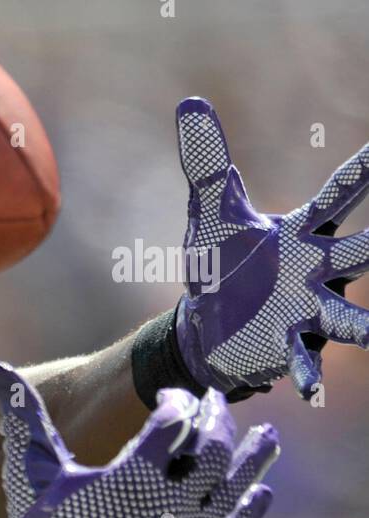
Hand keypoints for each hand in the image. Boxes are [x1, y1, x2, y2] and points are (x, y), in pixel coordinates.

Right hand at [0, 363, 276, 517]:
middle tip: (215, 404)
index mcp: (130, 472)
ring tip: (266, 436)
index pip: (173, 420)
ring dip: (254, 456)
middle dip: (216, 419)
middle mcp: (168, 500)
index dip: (177, 401)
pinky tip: (261, 491)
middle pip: (212, 446)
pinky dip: (252, 508)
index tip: (171, 397)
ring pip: (235, 485)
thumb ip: (25, 418)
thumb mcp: (31, 472)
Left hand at [172, 97, 368, 399]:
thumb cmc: (220, 265)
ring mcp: (307, 312)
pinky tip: (309, 392)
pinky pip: (303, 363)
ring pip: (350, 318)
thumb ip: (207, 162)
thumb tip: (189, 103)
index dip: (366, 171)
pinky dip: (307, 376)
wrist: (202, 325)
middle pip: (364, 253)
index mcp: (302, 235)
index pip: (340, 196)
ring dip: (366, 326)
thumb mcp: (209, 213)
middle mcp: (316, 273)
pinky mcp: (286, 347)